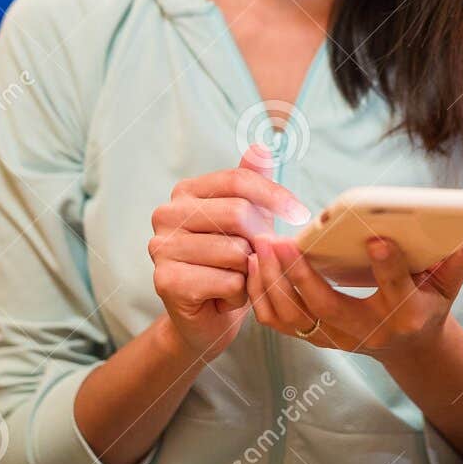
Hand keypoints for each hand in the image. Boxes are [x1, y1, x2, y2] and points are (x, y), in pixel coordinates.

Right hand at [149, 144, 309, 361]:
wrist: (207, 317)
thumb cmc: (231, 263)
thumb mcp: (248, 219)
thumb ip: (253, 182)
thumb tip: (262, 145)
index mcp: (185, 192)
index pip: (238, 179)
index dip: (274, 195)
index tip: (301, 214)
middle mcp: (166, 214)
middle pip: (238, 213)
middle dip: (263, 240)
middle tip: (262, 259)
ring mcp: (161, 247)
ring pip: (235, 251)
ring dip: (251, 272)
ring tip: (239, 278)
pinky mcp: (165, 281)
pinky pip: (228, 281)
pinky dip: (240, 294)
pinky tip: (227, 297)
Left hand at [245, 235, 462, 362]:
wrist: (407, 343)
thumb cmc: (426, 302)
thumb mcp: (447, 287)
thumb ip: (454, 265)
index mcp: (404, 314)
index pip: (396, 289)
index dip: (388, 266)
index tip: (375, 238)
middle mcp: (367, 331)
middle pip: (329, 307)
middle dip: (302, 276)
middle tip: (280, 242)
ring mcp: (337, 338)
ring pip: (295, 318)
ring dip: (272, 284)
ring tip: (260, 247)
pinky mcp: (315, 337)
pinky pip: (280, 324)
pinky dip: (261, 298)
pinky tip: (254, 266)